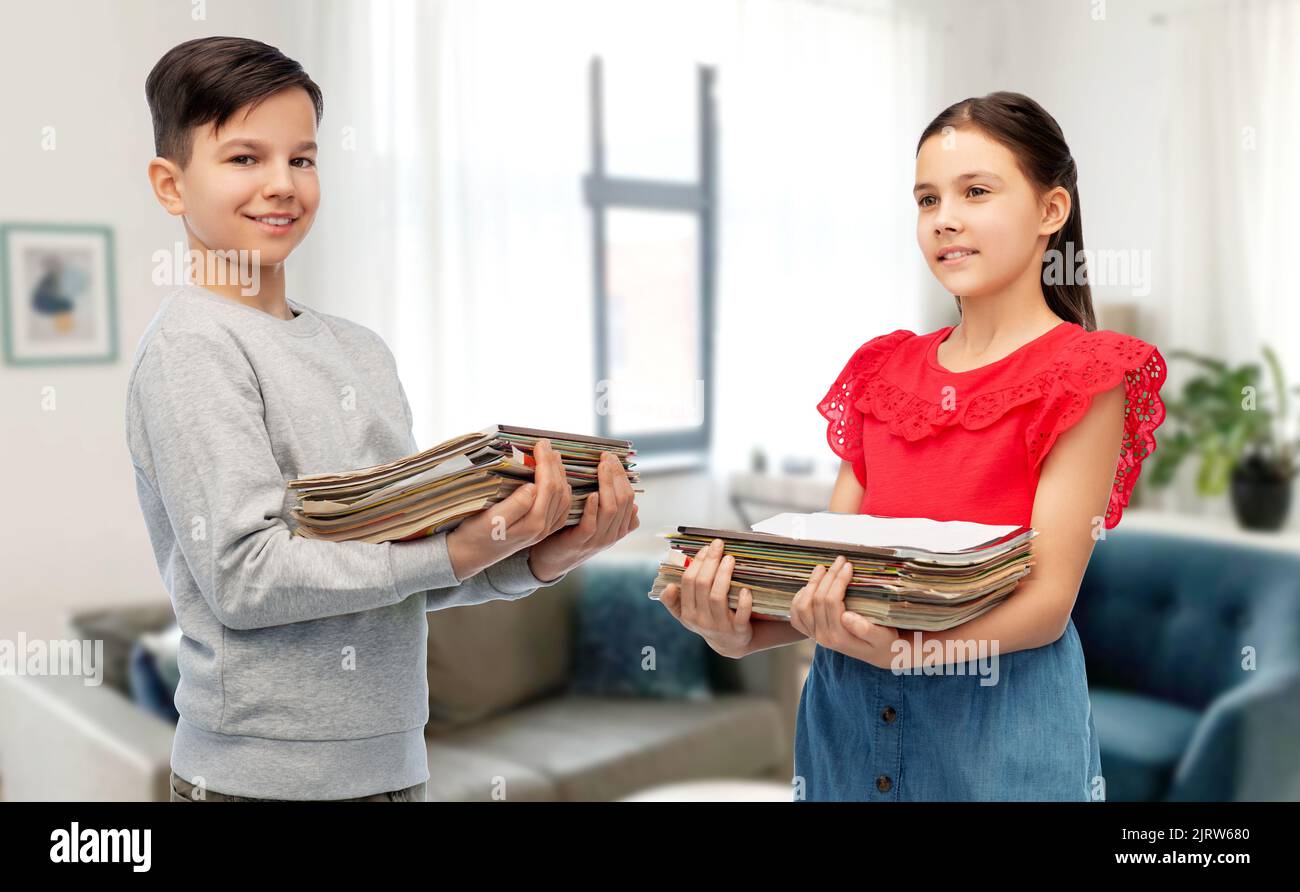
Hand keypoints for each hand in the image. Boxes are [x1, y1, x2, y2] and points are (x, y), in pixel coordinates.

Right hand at [445, 438, 571, 580]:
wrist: (469, 556)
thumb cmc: (475, 535)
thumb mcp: (491, 519)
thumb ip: (516, 504)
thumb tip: (534, 486)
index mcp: (534, 524)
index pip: (548, 486)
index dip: (546, 462)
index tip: (539, 444)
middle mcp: (543, 529)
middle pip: (558, 490)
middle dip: (554, 464)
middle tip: (545, 444)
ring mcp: (544, 531)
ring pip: (563, 499)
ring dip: (561, 475)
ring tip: (553, 457)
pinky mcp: (540, 531)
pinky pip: (560, 510)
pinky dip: (563, 491)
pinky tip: (558, 481)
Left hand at [526, 450, 639, 581]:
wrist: (552, 560)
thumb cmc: (572, 533)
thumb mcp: (596, 521)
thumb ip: (609, 508)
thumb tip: (628, 494)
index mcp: (620, 527)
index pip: (629, 498)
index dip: (622, 476)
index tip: (612, 457)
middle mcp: (613, 534)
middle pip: (623, 501)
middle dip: (616, 475)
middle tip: (607, 457)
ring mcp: (598, 540)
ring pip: (611, 510)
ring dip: (607, 485)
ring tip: (601, 467)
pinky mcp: (580, 543)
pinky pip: (591, 525)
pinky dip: (593, 509)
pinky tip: (591, 495)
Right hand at [657, 538, 754, 659]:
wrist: (730, 644)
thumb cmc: (707, 620)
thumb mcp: (687, 614)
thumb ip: (674, 601)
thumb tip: (668, 586)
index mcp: (687, 612)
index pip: (687, 582)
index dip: (696, 563)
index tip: (705, 549)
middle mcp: (700, 619)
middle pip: (702, 585)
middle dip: (710, 562)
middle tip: (719, 545)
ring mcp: (719, 626)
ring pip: (718, 596)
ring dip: (724, 575)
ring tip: (730, 558)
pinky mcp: (738, 630)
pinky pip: (740, 614)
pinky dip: (743, 601)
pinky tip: (746, 589)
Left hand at [789, 556, 900, 668]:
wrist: (879, 654)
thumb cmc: (883, 642)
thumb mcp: (883, 637)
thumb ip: (866, 629)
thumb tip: (846, 616)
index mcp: (839, 637)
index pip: (832, 602)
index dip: (838, 580)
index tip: (849, 566)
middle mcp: (823, 637)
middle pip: (817, 599)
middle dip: (829, 576)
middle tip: (840, 560)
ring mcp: (814, 635)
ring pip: (802, 605)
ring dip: (811, 583)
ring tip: (823, 568)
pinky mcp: (810, 632)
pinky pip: (796, 614)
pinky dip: (799, 597)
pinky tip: (810, 585)